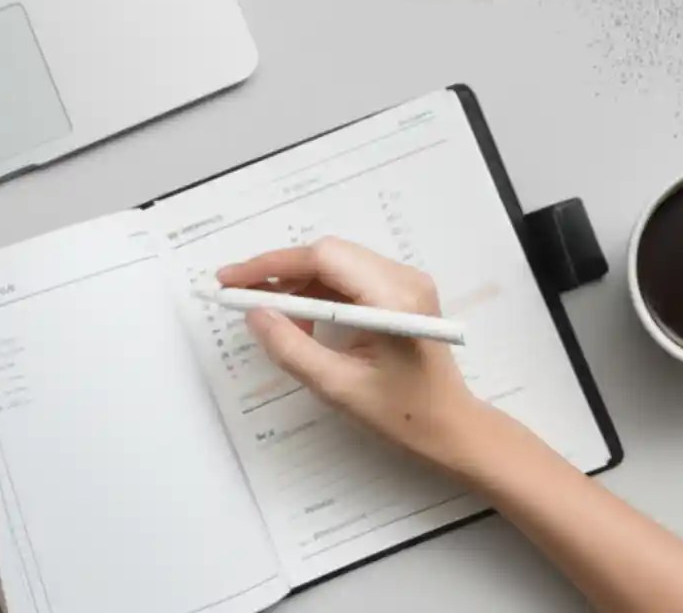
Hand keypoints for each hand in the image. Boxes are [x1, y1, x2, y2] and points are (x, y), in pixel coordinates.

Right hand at [217, 237, 487, 469]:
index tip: (230, 281)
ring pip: (336, 264)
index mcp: (393, 300)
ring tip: (274, 319)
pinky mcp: (401, 291)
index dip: (271, 265)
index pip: (323, 259)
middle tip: (240, 297)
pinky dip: (319, 294)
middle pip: (328, 255)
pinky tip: (304, 324)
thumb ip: (292, 348)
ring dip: (298, 285)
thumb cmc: (402, 415)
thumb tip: (254, 314)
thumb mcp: (338, 387)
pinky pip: (349, 277)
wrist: (452, 426)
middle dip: (280, 273)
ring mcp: (405, 281)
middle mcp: (403, 278)